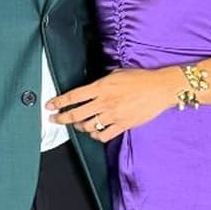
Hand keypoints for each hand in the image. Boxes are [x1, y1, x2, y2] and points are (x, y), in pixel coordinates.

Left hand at [46, 67, 175, 141]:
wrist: (159, 88)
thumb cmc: (140, 78)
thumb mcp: (117, 73)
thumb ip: (102, 81)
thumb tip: (92, 88)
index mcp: (102, 87)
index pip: (74, 96)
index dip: (59, 102)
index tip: (50, 105)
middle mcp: (105, 102)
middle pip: (76, 114)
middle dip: (62, 118)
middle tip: (55, 119)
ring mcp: (113, 115)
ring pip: (88, 126)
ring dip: (79, 126)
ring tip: (76, 124)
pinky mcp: (122, 125)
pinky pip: (103, 135)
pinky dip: (95, 136)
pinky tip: (94, 132)